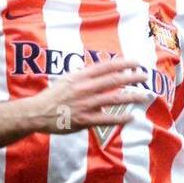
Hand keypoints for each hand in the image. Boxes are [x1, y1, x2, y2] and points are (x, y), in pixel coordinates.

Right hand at [27, 55, 150, 134]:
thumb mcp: (67, 80)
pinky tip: (131, 117)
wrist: (37, 112)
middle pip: (113, 80)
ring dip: (131, 96)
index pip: (106, 66)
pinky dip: (120, 118)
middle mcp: (84, 88)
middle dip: (132, 77)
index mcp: (80, 76)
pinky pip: (106, 119)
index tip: (137, 62)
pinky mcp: (84, 120)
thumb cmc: (53, 96)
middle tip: (146, 76)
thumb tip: (101, 77)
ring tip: (144, 95)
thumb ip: (85, 78)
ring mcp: (85, 104)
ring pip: (113, 98)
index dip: (123, 63)